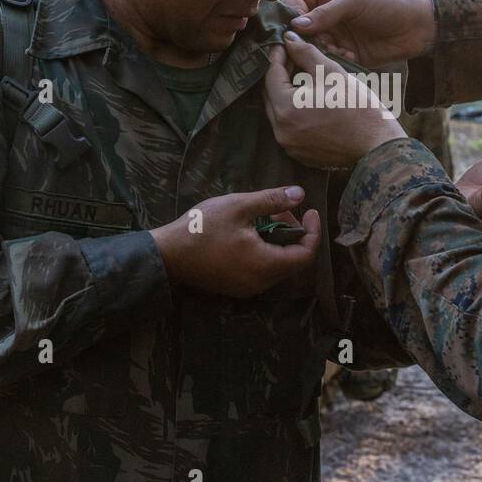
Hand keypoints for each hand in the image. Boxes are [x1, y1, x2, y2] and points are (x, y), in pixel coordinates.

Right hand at [149, 186, 321, 297]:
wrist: (167, 254)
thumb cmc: (202, 228)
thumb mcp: (238, 206)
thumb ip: (272, 201)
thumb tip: (300, 194)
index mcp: (265, 265)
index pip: (306, 255)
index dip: (313, 231)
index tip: (310, 211)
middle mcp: (261, 283)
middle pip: (293, 261)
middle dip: (293, 233)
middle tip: (279, 210)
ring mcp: (248, 288)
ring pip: (278, 266)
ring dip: (279, 241)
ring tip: (265, 218)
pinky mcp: (237, 287)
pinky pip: (263, 270)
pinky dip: (266, 251)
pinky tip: (251, 233)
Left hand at [263, 31, 406, 168]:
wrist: (377, 145)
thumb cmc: (359, 108)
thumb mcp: (332, 73)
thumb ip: (306, 54)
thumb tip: (290, 40)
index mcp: (286, 109)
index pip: (271, 76)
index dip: (277, 56)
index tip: (283, 45)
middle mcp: (281, 131)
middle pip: (271, 95)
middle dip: (280, 75)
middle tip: (293, 59)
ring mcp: (289, 144)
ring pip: (279, 112)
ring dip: (286, 94)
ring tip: (302, 78)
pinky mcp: (299, 153)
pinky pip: (289, 127)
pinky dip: (294, 113)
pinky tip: (309, 101)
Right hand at [282, 0, 435, 66]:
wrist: (418, 26)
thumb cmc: (387, 3)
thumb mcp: (355, 1)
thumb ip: (326, 13)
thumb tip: (296, 25)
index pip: (296, 2)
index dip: (288, 14)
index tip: (286, 27)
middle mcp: (326, 16)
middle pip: (300, 28)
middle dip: (299, 38)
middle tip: (302, 46)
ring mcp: (335, 36)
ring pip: (312, 47)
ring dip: (316, 52)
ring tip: (331, 51)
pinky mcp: (346, 55)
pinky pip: (329, 61)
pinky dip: (334, 61)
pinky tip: (348, 57)